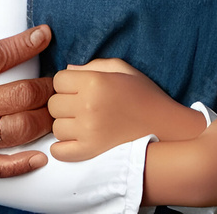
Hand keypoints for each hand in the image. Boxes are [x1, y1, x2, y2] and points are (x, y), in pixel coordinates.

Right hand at [0, 24, 54, 182]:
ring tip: (55, 109)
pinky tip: (42, 155)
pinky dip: (24, 162)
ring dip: (42, 119)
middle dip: (44, 87)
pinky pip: (0, 167)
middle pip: (14, 95)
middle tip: (58, 80)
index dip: (23, 44)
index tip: (44, 34)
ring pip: (15, 130)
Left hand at [49, 58, 204, 160]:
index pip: (58, 80)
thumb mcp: (122, 69)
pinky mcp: (89, 152)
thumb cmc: (143, 94)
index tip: (78, 87)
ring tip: (83, 121)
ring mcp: (88, 131)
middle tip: (81, 104)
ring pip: (55, 126)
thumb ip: (93, 65)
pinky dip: (63, 146)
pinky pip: (59, 151)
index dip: (67, 82)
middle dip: (64, 102)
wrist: (163, 125)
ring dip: (66, 124)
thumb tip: (68, 70)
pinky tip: (76, 138)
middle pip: (53, 104)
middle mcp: (88, 105)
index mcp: (95, 81)